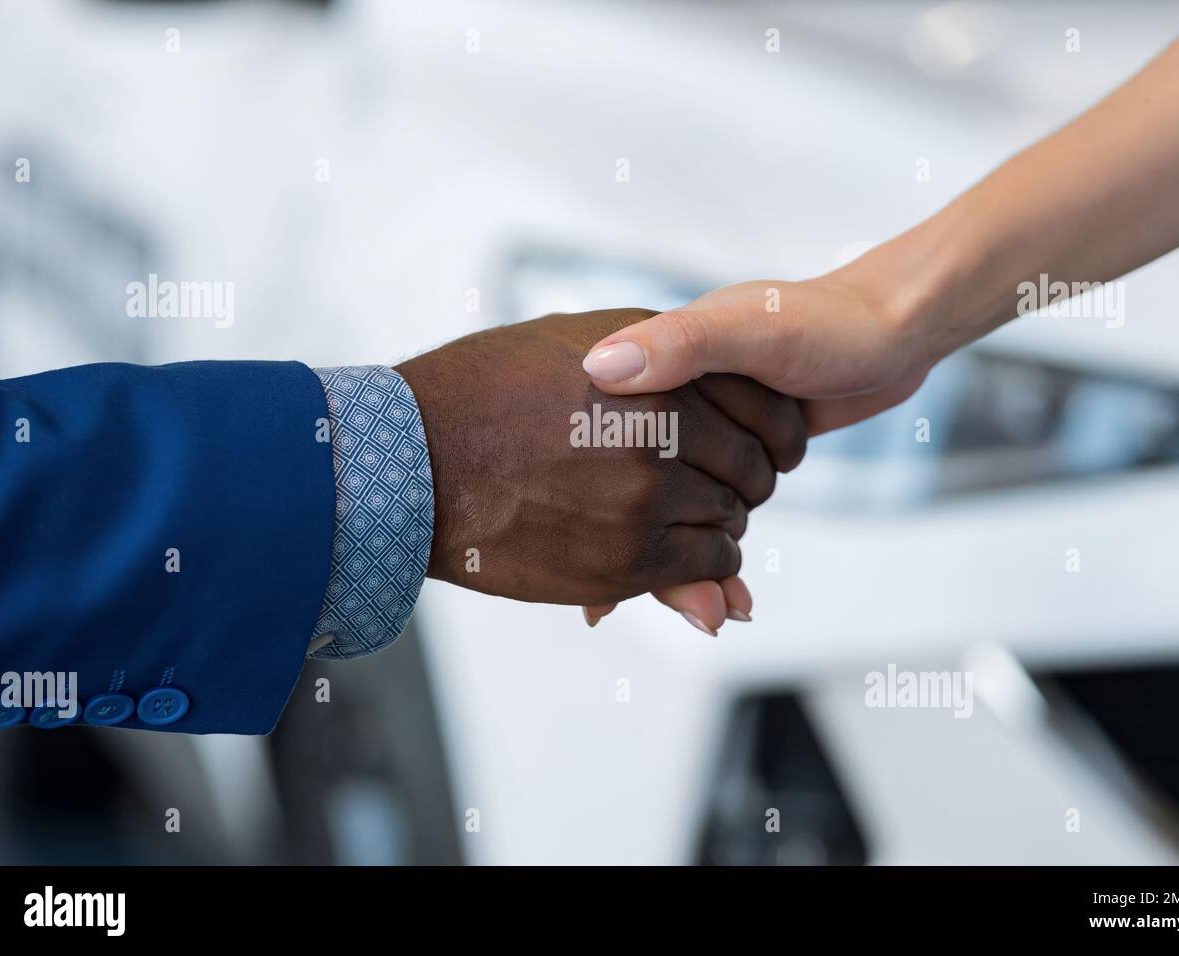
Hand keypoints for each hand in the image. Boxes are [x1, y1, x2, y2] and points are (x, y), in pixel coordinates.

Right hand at [395, 309, 805, 608]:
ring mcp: (644, 496)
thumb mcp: (576, 338)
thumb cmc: (485, 391)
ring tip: (689, 519)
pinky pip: (704, 566)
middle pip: (750, 466)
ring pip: (729, 521)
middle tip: (722, 486)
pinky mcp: (626, 559)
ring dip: (720, 527)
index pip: (761, 405)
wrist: (413, 459)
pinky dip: (706, 568)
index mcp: (655, 367)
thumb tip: (707, 364)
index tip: (750, 440)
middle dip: (743, 480)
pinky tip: (678, 555)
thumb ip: (651, 350)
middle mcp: (659, 429)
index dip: (765, 428)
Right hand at [577, 274, 928, 630]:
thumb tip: (601, 368)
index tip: (602, 591)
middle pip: (639, 500)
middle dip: (663, 564)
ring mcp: (697, 436)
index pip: (610, 454)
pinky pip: (704, 518)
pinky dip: (714, 559)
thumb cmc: (824, 323)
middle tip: (687, 610)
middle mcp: (665, 406)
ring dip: (692, 567)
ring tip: (723, 606)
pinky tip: (725, 592)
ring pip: (672, 516)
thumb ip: (679, 345)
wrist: (889, 331)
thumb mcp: (747, 328)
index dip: (602, 513)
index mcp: (655, 372)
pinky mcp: (730, 455)